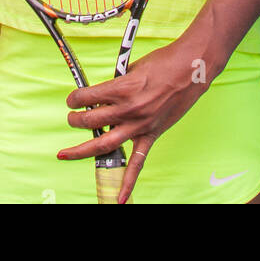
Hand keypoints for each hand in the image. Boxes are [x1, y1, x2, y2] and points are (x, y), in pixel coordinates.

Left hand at [58, 37, 210, 203]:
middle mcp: (128, 109)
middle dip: (74, 120)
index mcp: (121, 88)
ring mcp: (140, 124)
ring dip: (82, 150)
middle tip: (71, 118)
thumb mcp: (132, 67)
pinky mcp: (152, 134)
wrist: (192, 68)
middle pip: (90, 121)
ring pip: (104, 144)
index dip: (74, 98)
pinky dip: (128, 182)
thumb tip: (103, 94)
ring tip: (66, 153)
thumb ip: (117, 84)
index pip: (86, 97)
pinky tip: (119, 198)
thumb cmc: (163, 62)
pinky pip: (138, 162)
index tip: (73, 99)